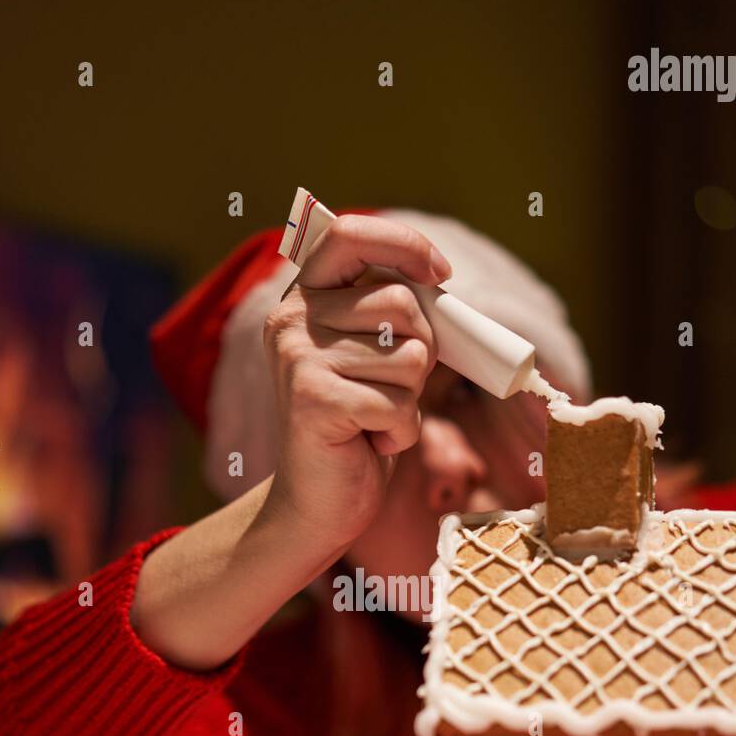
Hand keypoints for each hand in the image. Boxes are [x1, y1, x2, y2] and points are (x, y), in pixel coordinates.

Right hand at [261, 214, 450, 551]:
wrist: (318, 501)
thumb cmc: (359, 426)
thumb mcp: (378, 357)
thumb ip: (398, 316)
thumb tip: (444, 285)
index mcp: (305, 298)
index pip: (351, 234)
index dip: (404, 245)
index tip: (441, 275)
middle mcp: (292, 319)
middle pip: (402, 303)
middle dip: (421, 352)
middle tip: (391, 388)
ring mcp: (298, 358)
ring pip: (409, 357)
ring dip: (410, 399)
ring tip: (374, 419)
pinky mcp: (314, 400)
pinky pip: (399, 404)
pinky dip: (402, 431)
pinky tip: (370, 442)